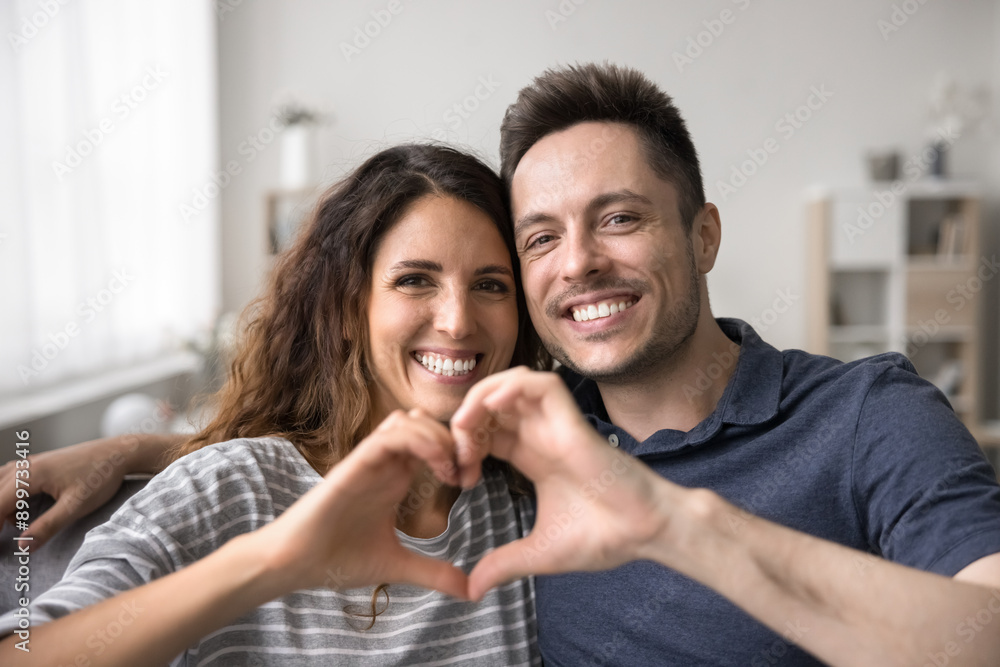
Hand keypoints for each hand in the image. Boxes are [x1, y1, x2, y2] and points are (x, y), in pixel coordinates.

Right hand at [0, 436, 140, 547]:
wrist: (120, 453)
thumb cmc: (101, 476)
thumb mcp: (76, 506)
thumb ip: (48, 526)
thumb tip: (23, 546)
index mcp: (31, 475)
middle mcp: (27, 465)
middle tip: (1, 535)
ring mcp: (33, 462)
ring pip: (0, 482)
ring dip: (0, 503)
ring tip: (6, 525)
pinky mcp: (40, 463)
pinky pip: (11, 477)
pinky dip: (7, 493)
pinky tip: (18, 508)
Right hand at [252, 409, 469, 599]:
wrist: (295, 565)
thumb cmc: (337, 559)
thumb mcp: (397, 566)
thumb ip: (433, 573)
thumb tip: (471, 592)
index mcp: (396, 479)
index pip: (432, 443)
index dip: (458, 453)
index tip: (472, 480)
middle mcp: (385, 465)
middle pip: (425, 423)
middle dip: (453, 439)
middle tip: (467, 470)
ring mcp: (369, 463)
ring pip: (408, 421)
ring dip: (436, 436)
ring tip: (451, 468)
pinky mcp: (353, 466)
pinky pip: (386, 437)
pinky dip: (416, 441)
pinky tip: (435, 466)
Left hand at [451, 367, 671, 599]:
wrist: (643, 534)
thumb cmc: (603, 538)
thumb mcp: (538, 553)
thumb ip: (503, 564)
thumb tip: (470, 590)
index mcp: (533, 457)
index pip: (487, 432)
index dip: (465, 446)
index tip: (460, 479)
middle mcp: (542, 436)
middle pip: (492, 404)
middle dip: (466, 421)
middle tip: (457, 453)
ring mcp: (557, 426)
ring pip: (512, 384)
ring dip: (482, 397)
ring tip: (467, 427)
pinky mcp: (573, 421)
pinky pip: (542, 384)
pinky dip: (512, 386)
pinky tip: (493, 408)